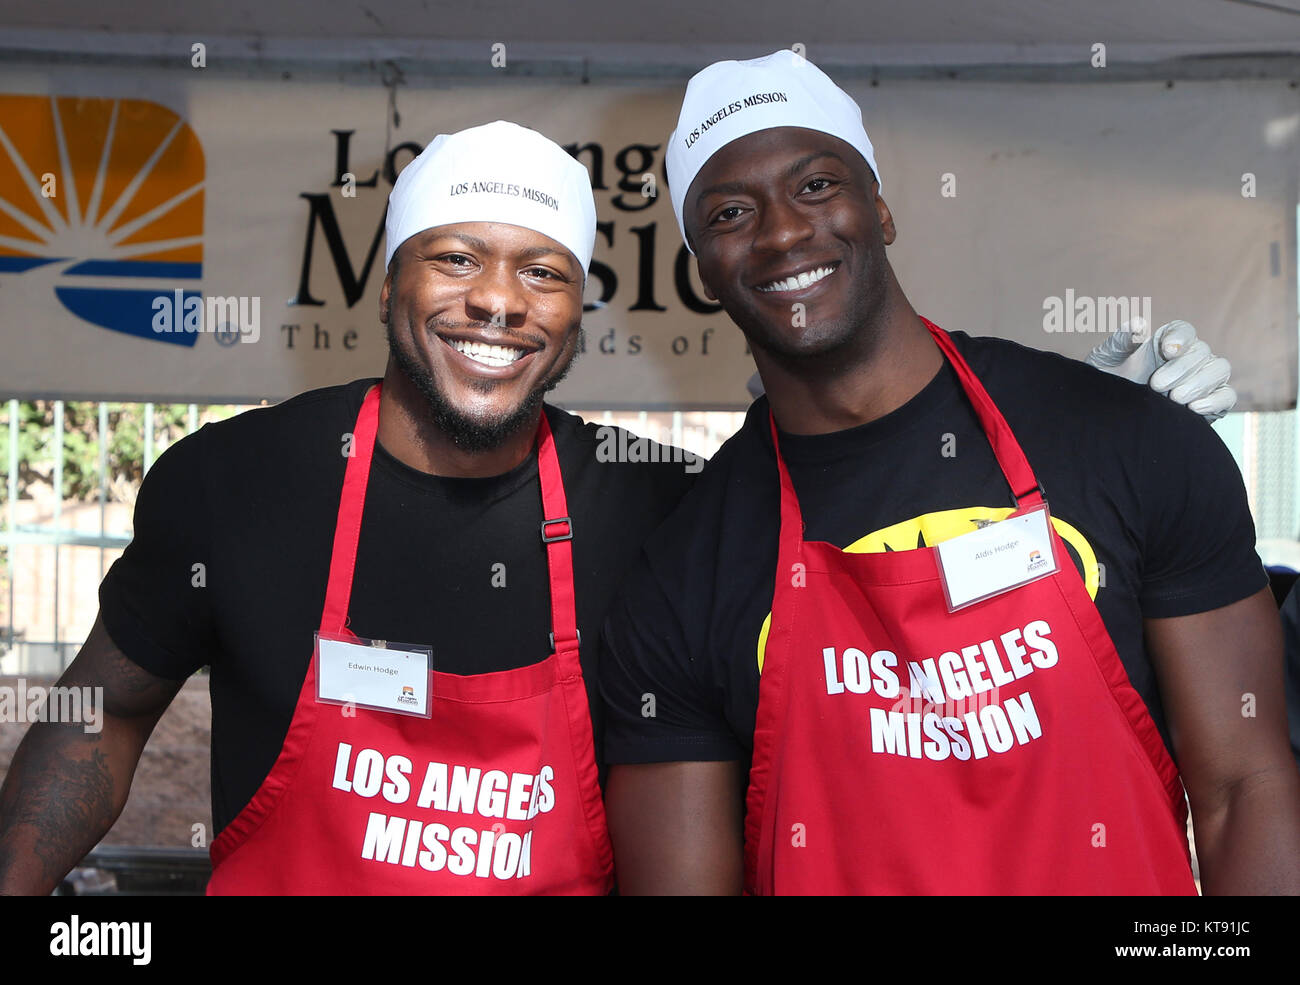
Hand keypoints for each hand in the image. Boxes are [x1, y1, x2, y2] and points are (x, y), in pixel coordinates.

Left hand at [1085, 318, 1235, 420]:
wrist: (1109, 414)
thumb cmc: (1110, 379)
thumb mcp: (1108, 358)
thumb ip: (1122, 340)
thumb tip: (1138, 325)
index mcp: (1166, 342)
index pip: (1184, 330)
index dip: (1180, 337)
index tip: (1167, 350)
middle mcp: (1188, 358)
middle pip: (1202, 352)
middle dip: (1181, 368)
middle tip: (1156, 385)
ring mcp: (1202, 380)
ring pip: (1219, 370)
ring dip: (1199, 384)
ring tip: (1174, 398)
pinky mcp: (1210, 404)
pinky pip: (1226, 396)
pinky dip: (1215, 400)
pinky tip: (1193, 408)